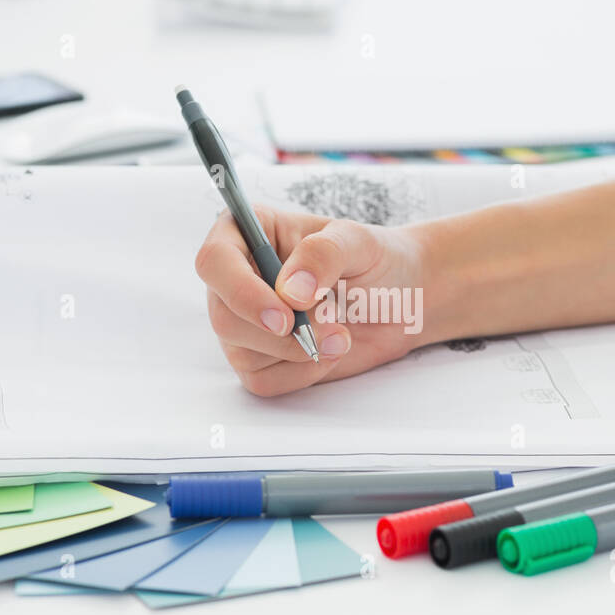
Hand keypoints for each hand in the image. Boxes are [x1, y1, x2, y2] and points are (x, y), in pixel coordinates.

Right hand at [195, 204, 430, 395]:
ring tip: (342, 334)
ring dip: (298, 352)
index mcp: (247, 233)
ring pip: (242, 353)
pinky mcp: (261, 359)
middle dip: (279, 334)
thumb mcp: (357, 242)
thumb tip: (289, 292)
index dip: (241, 292)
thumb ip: (322, 254)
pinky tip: (329, 352)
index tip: (284, 316)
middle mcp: (236, 279)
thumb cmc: (374, 259)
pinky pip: (263, 381)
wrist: (400, 301)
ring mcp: (244, 322)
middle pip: (223, 317)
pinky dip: (301, 374)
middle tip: (333, 326)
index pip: (214, 261)